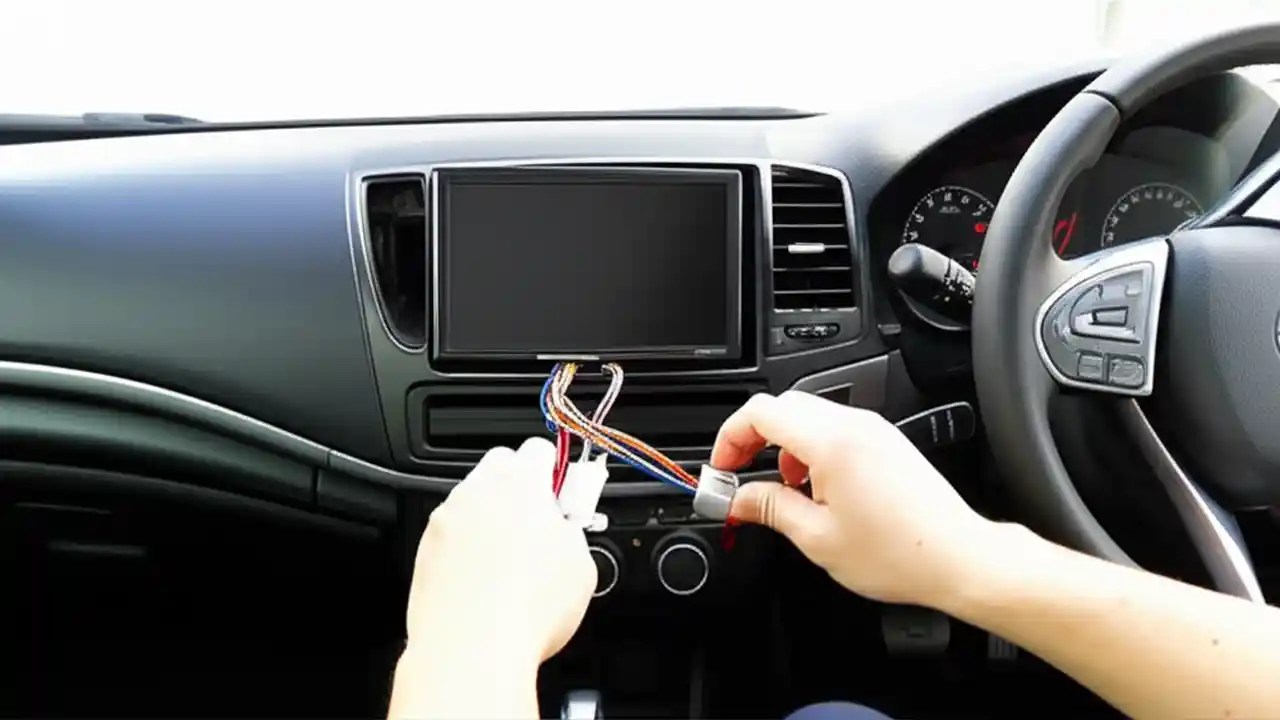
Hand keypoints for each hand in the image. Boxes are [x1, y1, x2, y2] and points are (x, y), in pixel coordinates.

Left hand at [404, 437, 595, 664]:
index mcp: (521, 482)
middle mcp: (478, 491)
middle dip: (520, 489)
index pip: (539, 449)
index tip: (563, 493)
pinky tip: (485, 581)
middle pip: (501, 467)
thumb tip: (567, 529)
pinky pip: (451, 535)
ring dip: (491, 519)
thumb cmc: (527, 608)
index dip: (555, 471)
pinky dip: (466, 548)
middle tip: (540, 526)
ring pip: (473, 502)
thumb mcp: (581, 565)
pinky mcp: (425, 549)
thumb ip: (573, 531)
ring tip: (511, 564)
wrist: (470, 650)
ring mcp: (446, 519)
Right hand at [712, 392, 990, 606]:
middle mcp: (854, 426)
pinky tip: (815, 489)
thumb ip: (769, 509)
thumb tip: (738, 500)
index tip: (722, 468)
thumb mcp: (817, 538)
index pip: (760, 412)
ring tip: (783, 491)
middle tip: (741, 476)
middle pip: (783, 407)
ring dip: (783, 445)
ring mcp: (874, 430)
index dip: (730, 436)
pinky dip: (812, 450)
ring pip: (809, 417)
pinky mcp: (886, 442)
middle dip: (753, 438)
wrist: (958, 558)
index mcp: (832, 442)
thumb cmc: (900, 553)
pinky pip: (835, 430)